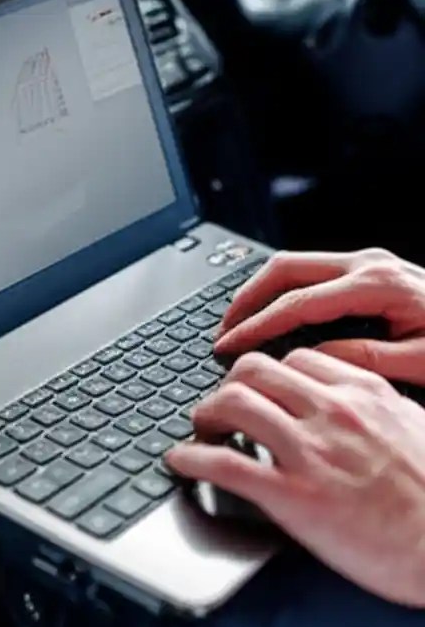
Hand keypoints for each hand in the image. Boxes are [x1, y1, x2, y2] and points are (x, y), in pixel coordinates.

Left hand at [166, 349, 424, 607]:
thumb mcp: (416, 431)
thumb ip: (375, 409)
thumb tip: (345, 403)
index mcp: (366, 394)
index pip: (295, 359)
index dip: (265, 375)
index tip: (254, 388)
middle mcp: (334, 413)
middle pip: (253, 371)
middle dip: (227, 386)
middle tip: (220, 409)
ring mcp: (311, 453)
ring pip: (232, 403)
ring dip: (203, 416)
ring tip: (201, 431)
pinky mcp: (294, 497)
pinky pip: (223, 463)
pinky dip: (190, 458)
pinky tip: (180, 461)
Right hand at [216, 249, 424, 383]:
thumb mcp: (422, 364)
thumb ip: (362, 358)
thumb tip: (309, 356)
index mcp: (378, 285)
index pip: (297, 304)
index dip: (256, 327)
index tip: (228, 347)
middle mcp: (370, 264)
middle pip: (284, 269)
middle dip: (246, 299)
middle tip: (222, 330)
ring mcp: (370, 262)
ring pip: (294, 265)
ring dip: (260, 291)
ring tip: (238, 322)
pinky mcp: (372, 269)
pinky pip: (313, 272)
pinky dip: (283, 290)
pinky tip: (272, 315)